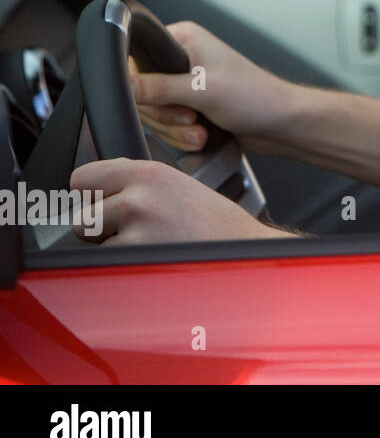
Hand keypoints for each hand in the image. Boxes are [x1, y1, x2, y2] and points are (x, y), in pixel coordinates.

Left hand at [69, 158, 295, 244]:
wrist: (240, 246)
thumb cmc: (209, 220)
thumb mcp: (174, 182)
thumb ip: (133, 180)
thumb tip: (93, 185)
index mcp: (147, 173)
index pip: (81, 178)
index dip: (93, 193)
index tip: (105, 200)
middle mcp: (138, 197)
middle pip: (82, 216)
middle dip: (101, 225)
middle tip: (135, 227)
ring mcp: (136, 230)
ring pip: (93, 244)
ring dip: (113, 246)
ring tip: (149, 242)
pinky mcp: (136, 258)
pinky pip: (108, 263)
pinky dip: (125, 263)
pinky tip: (153, 256)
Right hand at [130, 21, 295, 153]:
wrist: (281, 124)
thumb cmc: (256, 97)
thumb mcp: (203, 90)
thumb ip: (160, 88)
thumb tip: (126, 86)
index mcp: (183, 39)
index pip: (136, 60)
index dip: (142, 88)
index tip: (163, 102)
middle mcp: (182, 58)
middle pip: (142, 93)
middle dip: (166, 115)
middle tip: (191, 118)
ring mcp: (185, 84)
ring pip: (155, 114)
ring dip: (175, 130)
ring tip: (200, 131)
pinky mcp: (191, 106)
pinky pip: (168, 126)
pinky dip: (182, 136)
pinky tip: (203, 137)